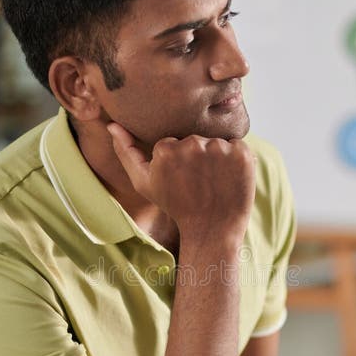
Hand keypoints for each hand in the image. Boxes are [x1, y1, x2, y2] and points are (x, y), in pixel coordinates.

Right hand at [107, 123, 255, 245]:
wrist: (212, 230)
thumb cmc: (175, 206)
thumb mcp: (144, 183)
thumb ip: (126, 152)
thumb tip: (112, 125)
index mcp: (166, 149)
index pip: (174, 143)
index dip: (178, 163)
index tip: (181, 181)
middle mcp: (193, 144)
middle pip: (195, 140)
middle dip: (197, 158)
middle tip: (198, 183)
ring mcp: (220, 149)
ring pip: (216, 142)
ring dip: (217, 158)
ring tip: (214, 182)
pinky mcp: (242, 154)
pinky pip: (237, 145)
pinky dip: (236, 160)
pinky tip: (229, 179)